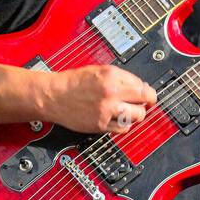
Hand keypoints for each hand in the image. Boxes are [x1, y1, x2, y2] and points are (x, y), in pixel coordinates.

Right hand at [42, 64, 157, 133]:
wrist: (52, 96)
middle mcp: (111, 93)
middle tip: (142, 104)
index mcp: (112, 76)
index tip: (147, 94)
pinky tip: (117, 119)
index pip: (143, 86)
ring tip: (128, 111)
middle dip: (146, 103)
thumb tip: (139, 86)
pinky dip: (123, 125)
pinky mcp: (100, 125)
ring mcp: (106, 110)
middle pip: (144, 101)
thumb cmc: (72, 83)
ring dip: (135, 115)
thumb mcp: (98, 70)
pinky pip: (123, 129)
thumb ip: (120, 78)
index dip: (147, 91)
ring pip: (137, 116)